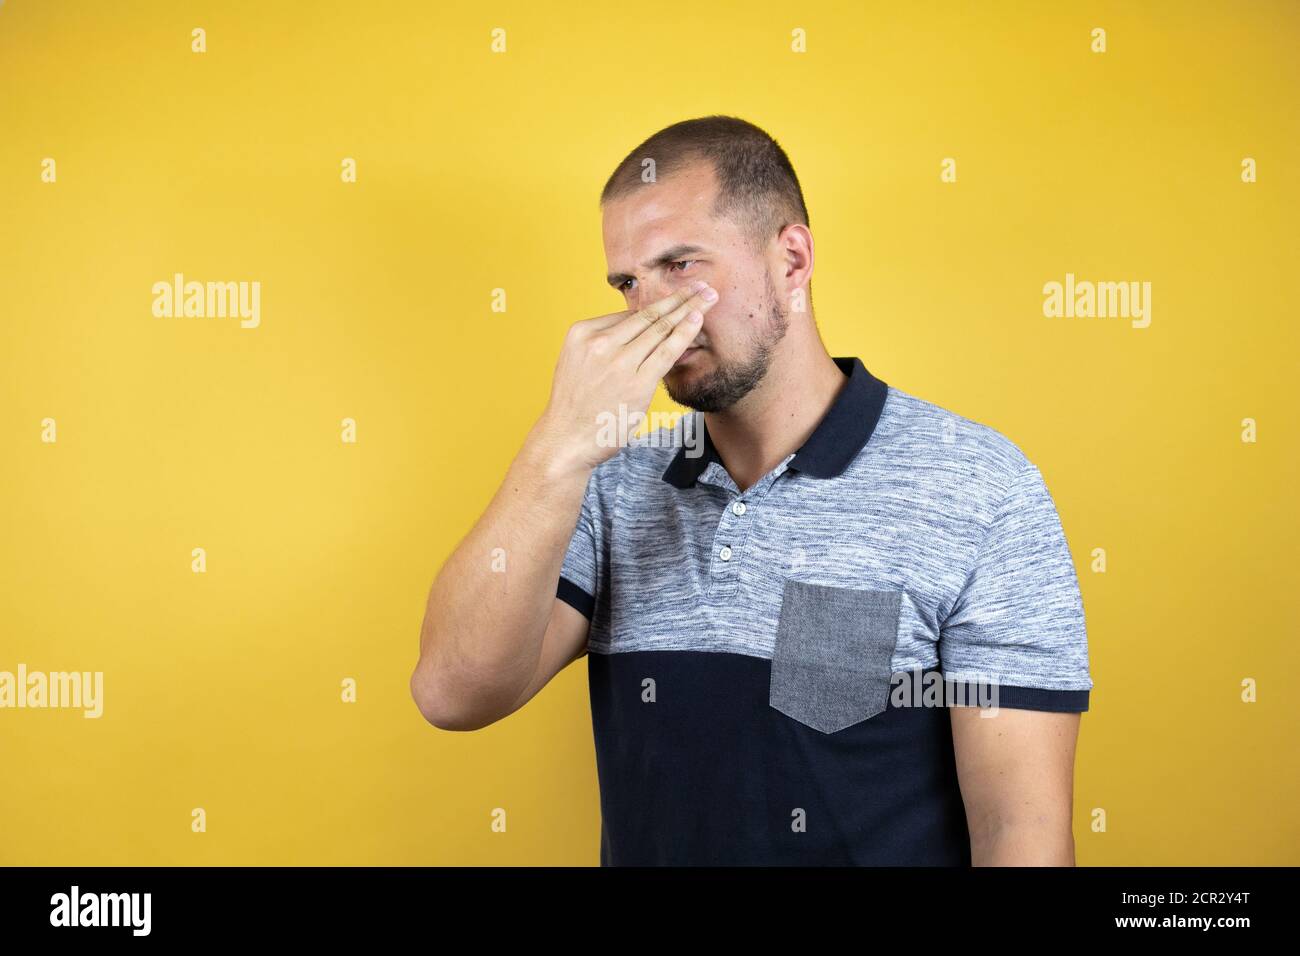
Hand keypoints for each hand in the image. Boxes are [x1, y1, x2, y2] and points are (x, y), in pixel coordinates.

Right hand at [534, 280, 719, 472]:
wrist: (565, 439)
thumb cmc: (575, 404)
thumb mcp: (576, 362)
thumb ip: (603, 344)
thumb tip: (637, 331)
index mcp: (582, 333)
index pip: (627, 315)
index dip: (657, 305)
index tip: (677, 296)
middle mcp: (599, 343)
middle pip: (647, 315)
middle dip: (678, 297)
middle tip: (700, 285)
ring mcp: (618, 363)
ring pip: (659, 329)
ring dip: (688, 309)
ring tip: (708, 296)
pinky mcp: (636, 384)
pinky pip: (666, 352)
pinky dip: (684, 333)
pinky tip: (697, 319)